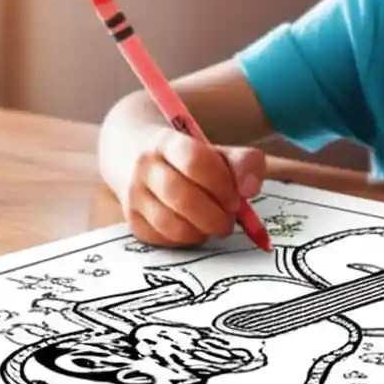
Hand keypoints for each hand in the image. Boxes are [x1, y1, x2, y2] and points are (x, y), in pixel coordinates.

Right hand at [123, 129, 264, 246]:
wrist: (133, 154)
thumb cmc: (186, 157)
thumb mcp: (216, 150)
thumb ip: (243, 162)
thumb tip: (250, 189)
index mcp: (167, 142)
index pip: (194, 161)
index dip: (221, 184)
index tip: (237, 198)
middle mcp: (145, 168)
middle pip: (182, 198)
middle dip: (215, 216)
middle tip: (229, 219)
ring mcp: (134, 196)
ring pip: (172, 225)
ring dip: (202, 231)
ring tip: (214, 225)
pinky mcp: (132, 221)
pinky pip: (164, 240)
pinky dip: (187, 240)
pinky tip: (195, 229)